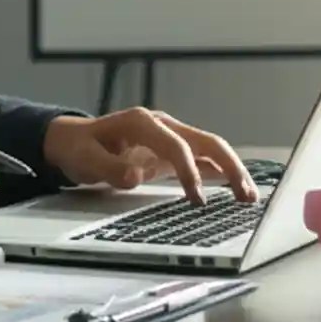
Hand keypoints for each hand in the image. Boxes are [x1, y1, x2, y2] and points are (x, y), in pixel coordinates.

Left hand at [43, 108, 258, 204]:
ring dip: (231, 170)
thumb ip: (110, 168)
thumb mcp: (86, 159)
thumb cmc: (79, 147)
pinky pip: (201, 160)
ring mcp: (168, 138)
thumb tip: (136, 176)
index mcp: (142, 122)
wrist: (72, 140)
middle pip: (205, 141)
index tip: (196, 199)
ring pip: (209, 149)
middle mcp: (161, 125)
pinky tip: (235, 189)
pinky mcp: (170, 152)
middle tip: (245, 194)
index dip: (189, 171)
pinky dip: (219, 173)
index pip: (176, 145)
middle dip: (229, 165)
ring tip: (248, 197)